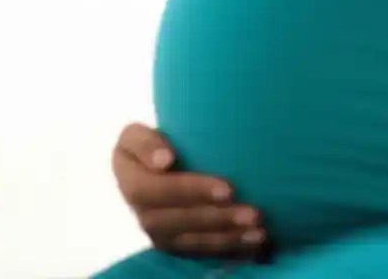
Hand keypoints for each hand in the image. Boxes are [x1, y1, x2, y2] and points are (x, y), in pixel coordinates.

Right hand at [112, 123, 266, 257]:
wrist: (156, 168)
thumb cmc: (152, 146)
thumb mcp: (137, 134)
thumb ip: (145, 142)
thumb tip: (164, 160)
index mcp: (129, 181)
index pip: (152, 191)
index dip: (188, 191)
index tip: (228, 188)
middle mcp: (140, 213)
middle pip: (174, 222)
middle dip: (216, 219)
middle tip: (254, 213)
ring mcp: (159, 235)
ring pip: (190, 242)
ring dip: (227, 237)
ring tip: (259, 230)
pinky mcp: (177, 247)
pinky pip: (202, 253)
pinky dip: (230, 248)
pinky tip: (255, 241)